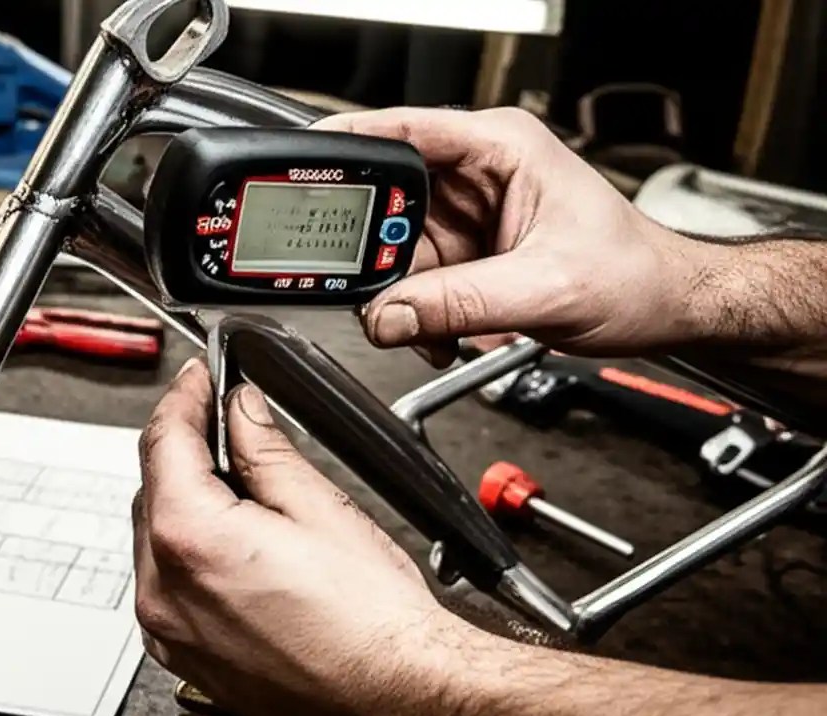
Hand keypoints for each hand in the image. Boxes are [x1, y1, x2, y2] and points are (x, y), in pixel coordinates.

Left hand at [132, 358, 486, 715]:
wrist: (398, 697)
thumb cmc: (373, 624)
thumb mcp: (320, 508)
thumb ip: (265, 449)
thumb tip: (240, 409)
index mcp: (191, 541)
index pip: (163, 441)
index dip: (183, 397)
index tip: (198, 377)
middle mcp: (164, 592)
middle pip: (151, 488)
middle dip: (184, 447)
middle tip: (223, 417)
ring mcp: (169, 632)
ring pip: (154, 537)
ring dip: (182, 499)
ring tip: (238, 481)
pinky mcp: (184, 657)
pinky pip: (165, 585)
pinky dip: (186, 551)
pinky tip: (231, 539)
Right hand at [313, 107, 711, 367]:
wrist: (664, 309)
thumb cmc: (635, 274)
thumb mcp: (547, 289)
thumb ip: (460, 304)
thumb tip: (388, 316)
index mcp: (500, 148)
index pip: (405, 129)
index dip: (348, 142)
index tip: (302, 166)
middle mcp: (475, 173)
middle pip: (384, 199)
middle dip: (375, 253)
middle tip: (375, 292)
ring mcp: (464, 214)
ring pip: (391, 248)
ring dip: (399, 296)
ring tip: (430, 328)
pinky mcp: (461, 253)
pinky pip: (411, 280)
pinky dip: (414, 313)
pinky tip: (440, 332)